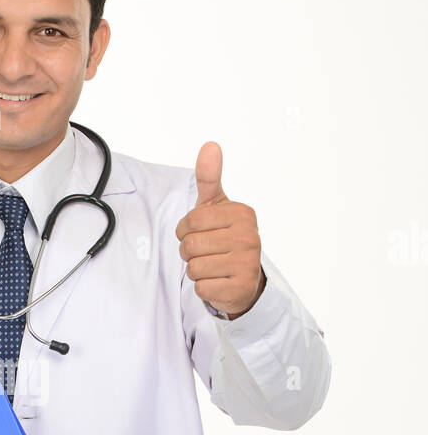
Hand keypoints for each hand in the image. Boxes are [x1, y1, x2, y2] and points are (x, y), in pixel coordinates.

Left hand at [175, 142, 264, 317]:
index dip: (185, 230)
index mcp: (243, 214)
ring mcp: (247, 264)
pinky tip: (218, 282)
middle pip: (191, 245)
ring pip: (194, 268)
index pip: (191, 221)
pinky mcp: (240, 289)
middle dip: (189, 252)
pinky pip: (202, 288)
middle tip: (205, 253)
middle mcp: (249, 237)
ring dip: (196, 270)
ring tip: (212, 267)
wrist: (244, 279)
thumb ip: (209, 178)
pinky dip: (204, 288)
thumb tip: (210, 145)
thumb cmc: (225, 237)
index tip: (199, 233)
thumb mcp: (216, 207)